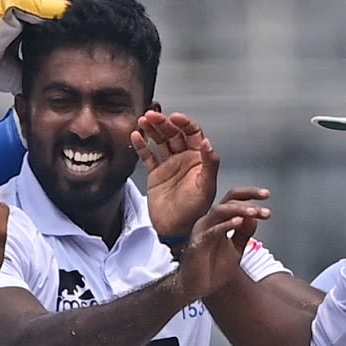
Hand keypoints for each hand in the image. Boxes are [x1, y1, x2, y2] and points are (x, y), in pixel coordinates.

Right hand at [133, 111, 218, 237]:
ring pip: (160, 141)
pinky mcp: (156, 174)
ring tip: (143, 120)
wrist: (176, 230)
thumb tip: (207, 142)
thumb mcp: (206, 187)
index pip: (193, 134)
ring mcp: (169, 165)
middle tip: (153, 116)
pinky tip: (136, 136)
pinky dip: (141, 146)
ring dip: (152, 130)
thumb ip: (209, 164)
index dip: (185, 124)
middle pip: (174, 134)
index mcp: (199, 159)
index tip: (175, 118)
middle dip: (164, 123)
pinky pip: (147, 156)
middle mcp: (184, 159)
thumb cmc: (195, 211)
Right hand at [172, 187, 269, 299]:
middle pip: (228, 201)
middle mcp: (209, 221)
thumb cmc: (213, 269)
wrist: (197, 287)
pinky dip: (226, 225)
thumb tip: (255, 217)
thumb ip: (244, 233)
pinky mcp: (198, 243)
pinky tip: (239, 222)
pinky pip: (212, 230)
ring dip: (239, 210)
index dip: (250, 194)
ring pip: (220, 210)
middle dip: (249, 202)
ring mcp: (202, 230)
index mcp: (218, 220)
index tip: (267, 194)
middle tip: (265, 211)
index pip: (234, 200)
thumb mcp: (236, 249)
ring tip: (254, 213)